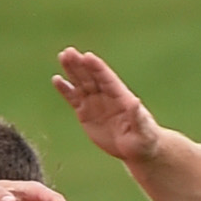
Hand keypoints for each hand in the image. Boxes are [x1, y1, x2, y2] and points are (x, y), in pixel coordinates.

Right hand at [54, 47, 162, 164]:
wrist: (136, 148)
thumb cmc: (144, 139)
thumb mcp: (143, 130)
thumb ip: (137, 116)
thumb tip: (136, 102)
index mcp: (121, 96)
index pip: (107, 79)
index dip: (97, 68)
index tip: (87, 57)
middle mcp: (106, 96)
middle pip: (91, 77)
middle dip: (81, 64)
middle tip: (69, 52)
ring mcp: (95, 103)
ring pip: (81, 83)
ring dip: (72, 70)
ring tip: (63, 56)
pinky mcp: (85, 113)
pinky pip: (73, 98)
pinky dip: (65, 89)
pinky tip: (56, 79)